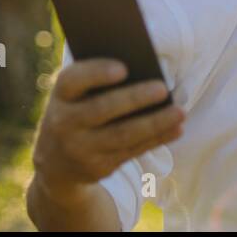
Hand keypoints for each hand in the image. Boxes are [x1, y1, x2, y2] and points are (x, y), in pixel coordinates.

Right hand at [31, 58, 183, 206]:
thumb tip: (145, 70)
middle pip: (102, 109)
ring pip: (122, 135)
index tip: (123, 68)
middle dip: (134, 99)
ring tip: (180, 111)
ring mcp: (80, 149)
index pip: (73, 81)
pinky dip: (157, 139)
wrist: (56, 162)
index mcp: (61, 95)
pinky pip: (132, 151)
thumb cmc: (77, 110)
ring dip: (155, 123)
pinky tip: (176, 128)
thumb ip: (99, 82)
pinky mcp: (98, 168)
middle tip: (162, 88)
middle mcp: (64, 123)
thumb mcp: (76, 95)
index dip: (96, 73)